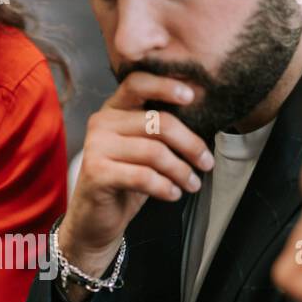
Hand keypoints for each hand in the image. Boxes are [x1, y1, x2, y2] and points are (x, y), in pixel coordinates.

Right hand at [60, 70, 214, 281]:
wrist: (94, 218)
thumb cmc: (125, 181)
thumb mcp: (144, 150)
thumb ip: (160, 131)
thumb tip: (203, 117)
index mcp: (113, 109)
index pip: (137, 83)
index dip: (166, 86)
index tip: (192, 97)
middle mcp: (101, 122)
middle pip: (158, 122)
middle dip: (190, 144)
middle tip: (206, 163)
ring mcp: (96, 146)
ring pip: (154, 152)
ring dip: (181, 171)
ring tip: (192, 184)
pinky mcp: (96, 172)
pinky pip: (142, 176)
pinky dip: (164, 187)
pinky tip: (173, 194)